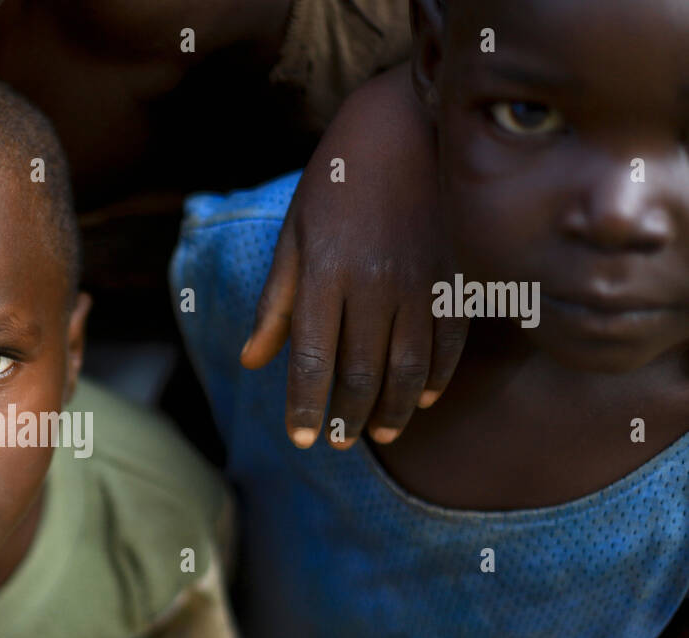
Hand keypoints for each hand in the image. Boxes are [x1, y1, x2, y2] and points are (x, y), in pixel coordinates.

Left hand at [241, 66, 458, 450]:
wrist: (409, 126)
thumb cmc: (338, 183)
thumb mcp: (294, 234)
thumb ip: (275, 302)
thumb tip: (251, 361)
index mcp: (324, 275)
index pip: (310, 359)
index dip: (304, 406)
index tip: (299, 440)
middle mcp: (372, 285)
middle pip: (360, 373)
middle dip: (347, 418)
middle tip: (338, 443)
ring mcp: (419, 282)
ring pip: (408, 368)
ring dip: (394, 409)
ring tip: (381, 434)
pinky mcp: (456, 276)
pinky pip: (449, 343)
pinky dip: (436, 377)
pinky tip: (423, 398)